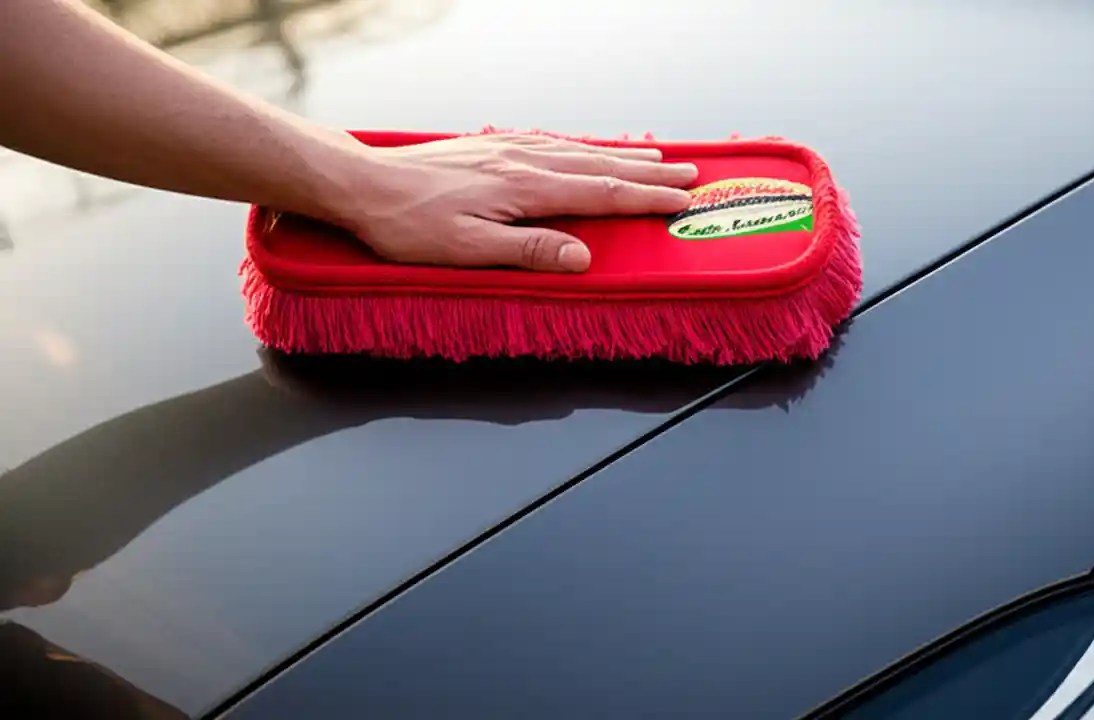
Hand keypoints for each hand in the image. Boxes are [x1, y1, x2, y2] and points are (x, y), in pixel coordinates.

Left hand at [333, 134, 697, 271]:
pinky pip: (551, 141)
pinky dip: (582, 146)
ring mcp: (506, 148)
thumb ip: (530, 251)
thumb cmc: (410, 225)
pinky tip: (587, 148)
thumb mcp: (469, 250)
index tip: (681, 201)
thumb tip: (582, 256)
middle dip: (648, 172)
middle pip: (599, 165)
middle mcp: (522, 160)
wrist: (363, 185)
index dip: (645, 198)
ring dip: (621, 155)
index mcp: (524, 188)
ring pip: (578, 150)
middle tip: (688, 174)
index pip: (600, 192)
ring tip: (654, 157)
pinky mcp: (489, 146)